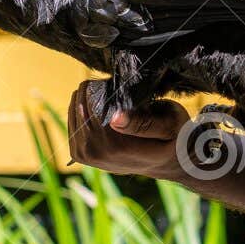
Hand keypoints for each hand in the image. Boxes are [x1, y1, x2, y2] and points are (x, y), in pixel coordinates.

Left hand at [66, 82, 188, 178]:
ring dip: (83, 100)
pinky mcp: (81, 156)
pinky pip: (72, 125)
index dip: (94, 89)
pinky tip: (94, 107)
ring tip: (100, 95)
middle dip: (88, 91)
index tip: (106, 81)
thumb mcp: (169, 126)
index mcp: (116, 147)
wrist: (168, 162)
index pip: (90, 107)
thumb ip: (145, 123)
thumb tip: (115, 118)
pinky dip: (79, 111)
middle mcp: (97, 154)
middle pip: (79, 109)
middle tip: (103, 84)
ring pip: (73, 115)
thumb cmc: (173, 138)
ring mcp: (86, 156)